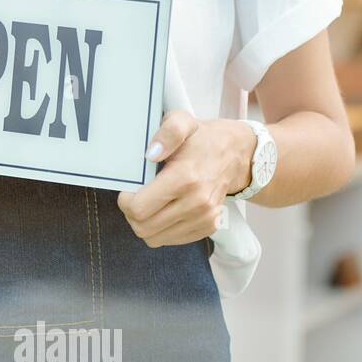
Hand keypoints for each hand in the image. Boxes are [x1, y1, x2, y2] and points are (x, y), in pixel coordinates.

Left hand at [116, 111, 256, 247]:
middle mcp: (197, 203)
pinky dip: (160, 230)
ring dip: (144, 223)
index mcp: (185, 178)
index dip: (124, 201)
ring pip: (154, 238)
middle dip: (131, 214)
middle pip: (142, 227)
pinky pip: (170, 240)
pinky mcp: (209, 227)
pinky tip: (164, 210)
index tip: (128, 189)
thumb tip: (151, 154)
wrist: (237, 155)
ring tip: (150, 203)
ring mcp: (205, 218)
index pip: (138, 208)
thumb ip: (167, 132)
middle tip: (135, 197)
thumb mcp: (183, 121)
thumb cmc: (202, 138)